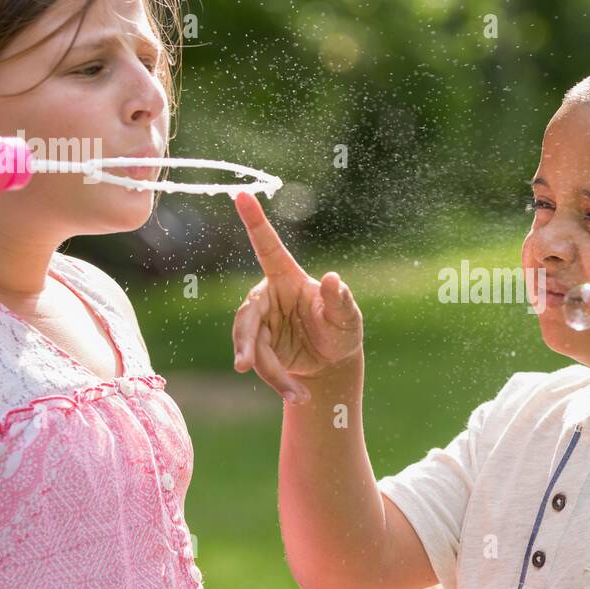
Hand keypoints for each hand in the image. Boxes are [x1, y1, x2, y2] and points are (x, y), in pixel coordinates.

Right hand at [232, 192, 362, 400]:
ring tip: (296, 394)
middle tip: (243, 365)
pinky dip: (277, 382)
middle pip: (246, 316)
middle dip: (245, 342)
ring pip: (251, 346)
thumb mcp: (348, 318)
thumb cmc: (342, 331)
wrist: (332, 364)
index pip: (268, 246)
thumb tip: (331, 278)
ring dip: (271, 373)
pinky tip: (297, 395)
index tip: (241, 193)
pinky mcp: (257, 345)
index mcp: (287, 277)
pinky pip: (259, 364)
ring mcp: (260, 321)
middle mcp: (267, 296)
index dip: (254, 221)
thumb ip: (339, 299)